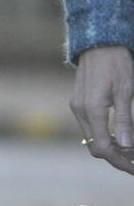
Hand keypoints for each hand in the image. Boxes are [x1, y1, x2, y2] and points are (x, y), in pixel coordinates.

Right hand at [70, 45, 133, 174]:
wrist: (98, 42)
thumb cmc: (116, 64)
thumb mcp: (125, 90)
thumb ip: (125, 119)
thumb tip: (128, 146)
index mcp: (92, 109)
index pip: (103, 148)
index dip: (121, 162)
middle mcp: (80, 110)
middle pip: (96, 147)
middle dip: (117, 159)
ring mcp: (77, 106)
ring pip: (92, 139)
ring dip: (111, 149)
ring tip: (132, 152)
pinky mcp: (78, 102)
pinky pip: (90, 128)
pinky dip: (105, 137)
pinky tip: (120, 136)